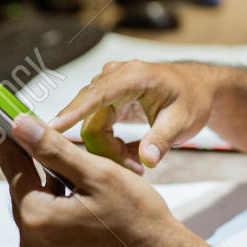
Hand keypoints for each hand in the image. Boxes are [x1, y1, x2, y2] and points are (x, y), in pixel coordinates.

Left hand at [0, 111, 201, 246]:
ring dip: (51, 188)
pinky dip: (59, 210)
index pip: (13, 168)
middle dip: (38, 165)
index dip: (4, 139)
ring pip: (37, 208)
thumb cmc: (140, 223)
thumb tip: (23, 127)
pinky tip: (85, 203)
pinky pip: (47, 229)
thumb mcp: (99, 174)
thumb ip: (54, 150)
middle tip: (56, 147)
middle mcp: (33, 244)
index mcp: (38, 219)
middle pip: (25, 189)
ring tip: (84, 181)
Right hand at [47, 60, 216, 172]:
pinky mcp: (106, 97)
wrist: (196, 89)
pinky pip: (96, 125)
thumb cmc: (192, 99)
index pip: (96, 96)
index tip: (51, 128)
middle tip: (135, 169)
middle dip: (107, 150)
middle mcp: (115, 77)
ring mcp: (108, 86)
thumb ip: (162, 140)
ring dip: (110, 149)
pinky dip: (110, 143)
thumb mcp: (183, 122)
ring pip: (92, 125)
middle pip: (91, 120)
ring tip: (137, 162)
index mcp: (133, 77)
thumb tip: (147, 160)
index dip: (72, 112)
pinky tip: (132, 151)